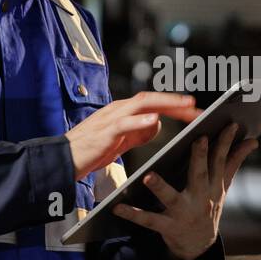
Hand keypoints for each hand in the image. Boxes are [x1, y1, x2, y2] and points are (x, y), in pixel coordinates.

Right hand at [65, 91, 200, 180]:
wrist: (64, 159)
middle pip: (152, 99)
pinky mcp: (104, 132)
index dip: (175, 105)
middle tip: (197, 107)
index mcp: (123, 112)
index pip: (153, 104)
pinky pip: (124, 123)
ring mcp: (111, 119)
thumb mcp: (121, 140)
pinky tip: (155, 120)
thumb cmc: (90, 150)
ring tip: (185, 106)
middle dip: (176, 102)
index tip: (195, 110)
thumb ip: (139, 132)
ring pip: (142, 104)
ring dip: (165, 104)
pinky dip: (140, 120)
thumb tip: (158, 124)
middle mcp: (119, 109)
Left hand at [114, 123, 258, 259]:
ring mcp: (184, 214)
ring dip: (160, 187)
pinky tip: (118, 207)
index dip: (226, 143)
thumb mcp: (223, 188)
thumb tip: (253, 141)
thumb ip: (235, 163)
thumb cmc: (209, 209)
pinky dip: (133, 214)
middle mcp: (201, 199)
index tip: (228, 125)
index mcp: (214, 187)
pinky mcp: (168, 227)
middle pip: (201, 175)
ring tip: (148, 175)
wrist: (199, 248)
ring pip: (172, 198)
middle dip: (200, 158)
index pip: (221, 161)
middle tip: (198, 139)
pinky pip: (149, 220)